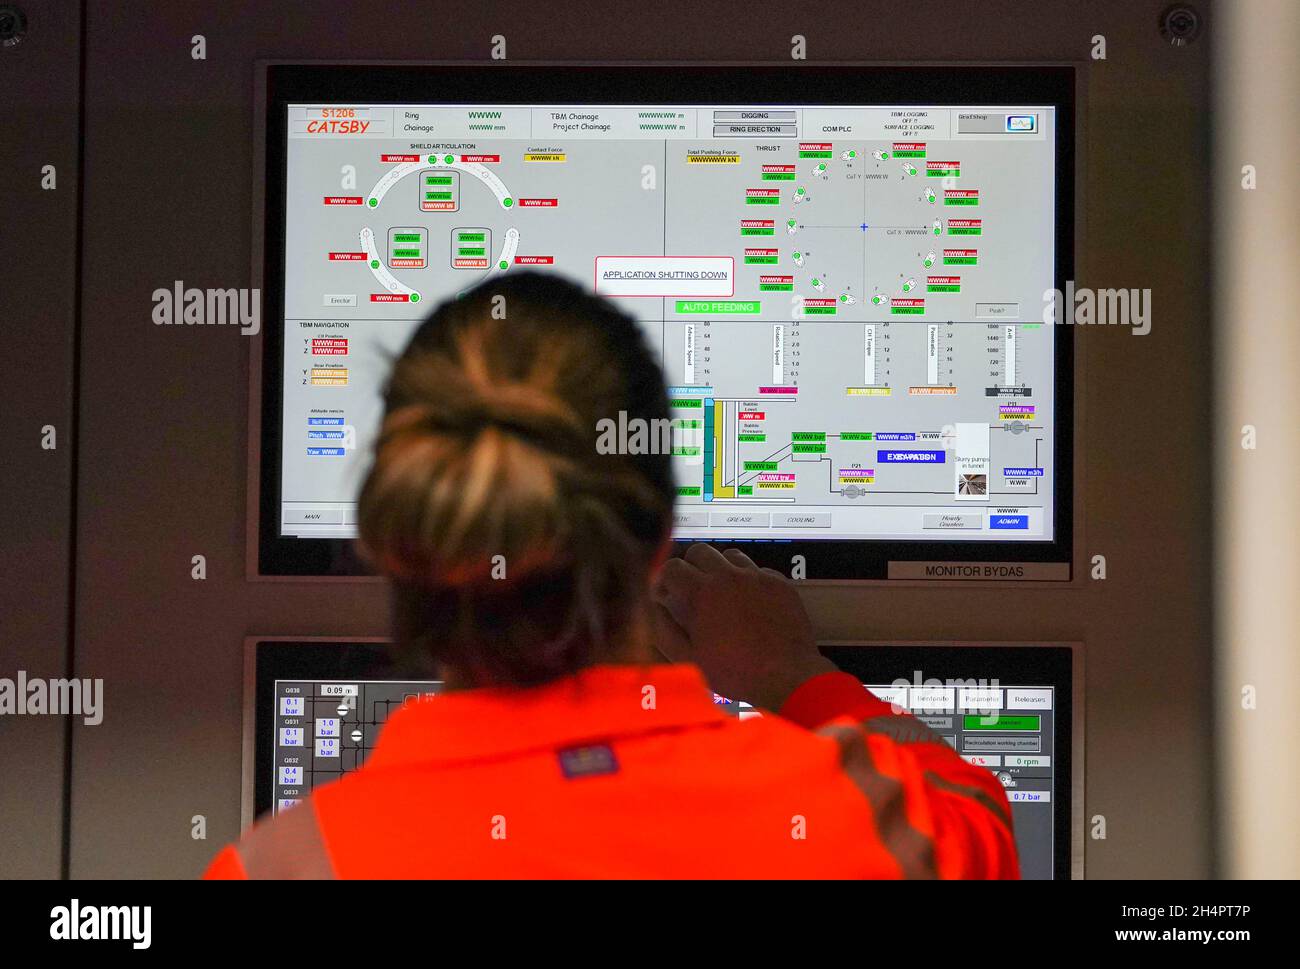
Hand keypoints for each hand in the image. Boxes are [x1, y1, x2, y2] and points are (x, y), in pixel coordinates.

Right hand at [652, 543, 836, 710]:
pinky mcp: (779, 582)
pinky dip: (749, 581)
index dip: (665, 579)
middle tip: (693, 591)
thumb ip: (664, 630)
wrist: (786, 676)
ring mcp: (757, 576)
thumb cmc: (734, 672)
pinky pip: (757, 570)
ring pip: (730, 556)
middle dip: (690, 567)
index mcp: (701, 593)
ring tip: (723, 595)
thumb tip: (656, 608)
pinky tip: (750, 603)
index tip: (667, 595)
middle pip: (700, 552)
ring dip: (720, 570)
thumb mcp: (689, 659)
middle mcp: (728, 576)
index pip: (672, 566)